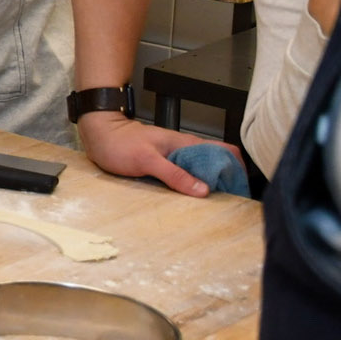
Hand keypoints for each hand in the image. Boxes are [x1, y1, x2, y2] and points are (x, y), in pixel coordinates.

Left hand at [76, 112, 239, 197]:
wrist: (99, 134)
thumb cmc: (120, 143)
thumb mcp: (147, 161)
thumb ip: (175, 174)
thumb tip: (203, 190)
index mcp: (186, 144)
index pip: (225, 151)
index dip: (237, 168)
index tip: (241, 189)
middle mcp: (185, 150)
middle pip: (216, 164)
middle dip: (227, 182)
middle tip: (230, 203)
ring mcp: (175, 157)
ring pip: (201, 171)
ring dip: (210, 185)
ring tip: (214, 205)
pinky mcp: (165, 165)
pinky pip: (186, 175)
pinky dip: (193, 186)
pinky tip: (192, 199)